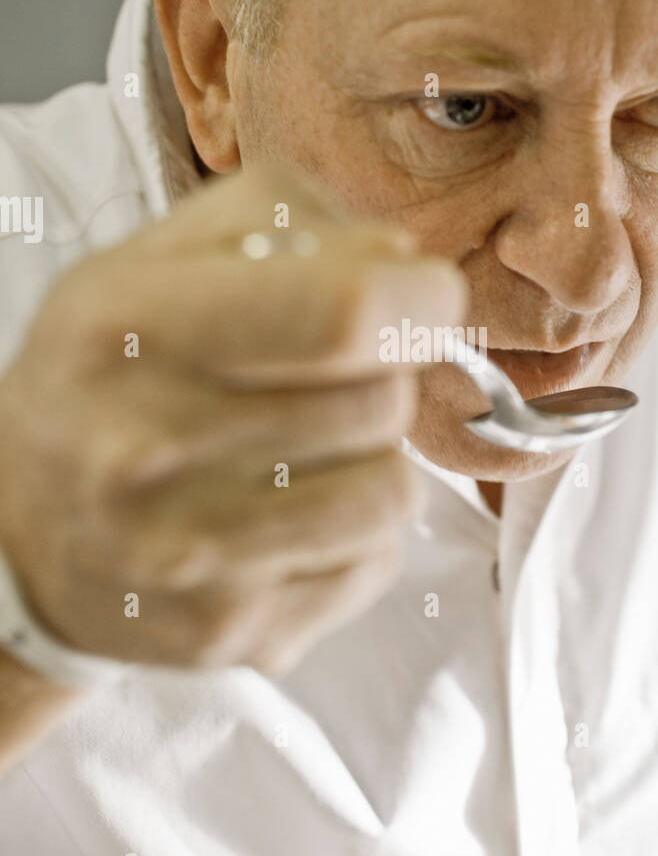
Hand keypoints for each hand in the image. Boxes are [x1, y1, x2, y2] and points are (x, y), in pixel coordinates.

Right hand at [0, 167, 464, 673]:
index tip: (419, 294)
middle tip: (336, 374)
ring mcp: (192, 558)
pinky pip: (376, 561)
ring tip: (315, 446)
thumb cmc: (106, 378)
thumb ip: (279, 222)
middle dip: (386, 374)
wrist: (20, 538)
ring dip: (377, 456)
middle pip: (381, 401)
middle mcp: (148, 451)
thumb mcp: (151, 262)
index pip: (344, 314)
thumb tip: (401, 259)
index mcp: (128, 331)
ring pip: (393, 491)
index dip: (417, 297)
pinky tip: (291, 513)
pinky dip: (358, 531)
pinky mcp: (233, 633)